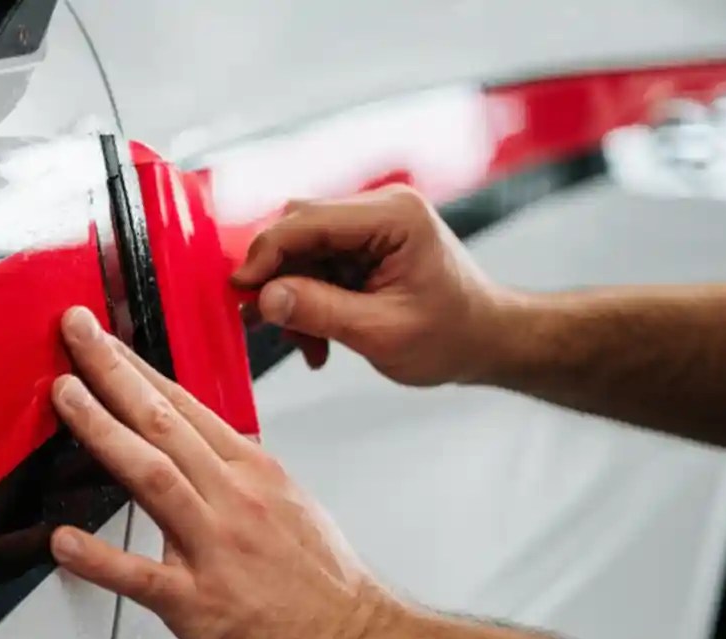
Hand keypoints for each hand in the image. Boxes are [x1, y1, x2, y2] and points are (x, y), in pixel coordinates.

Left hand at [48, 306, 407, 638]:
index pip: (185, 404)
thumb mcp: (288, 501)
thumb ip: (239, 470)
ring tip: (67, 398)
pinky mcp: (199, 603)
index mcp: (252, 471)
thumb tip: (205, 444)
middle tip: (76, 335)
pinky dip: (99, 558)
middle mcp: (233, 499)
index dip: (138, 366)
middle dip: (113, 372)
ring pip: (152, 475)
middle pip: (164, 422)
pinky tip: (64, 540)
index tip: (105, 339)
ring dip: (103, 431)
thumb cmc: (323, 582)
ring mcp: (215, 548)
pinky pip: (141, 576)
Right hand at [232, 185, 507, 385]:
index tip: (239, 291)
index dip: (265, 254)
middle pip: (298, 229)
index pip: (307, 220)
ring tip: (305, 344)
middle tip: (261, 322)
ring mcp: (371, 224)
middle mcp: (380, 208)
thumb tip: (263, 299)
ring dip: (292, 298)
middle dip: (276, 278)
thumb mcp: (381, 332)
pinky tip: (317, 340)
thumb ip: (319, 311)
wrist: (486, 342)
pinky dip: (307, 301)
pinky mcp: (363, 245)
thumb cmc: (451, 336)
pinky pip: (316, 265)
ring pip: (301, 251)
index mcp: (394, 216)